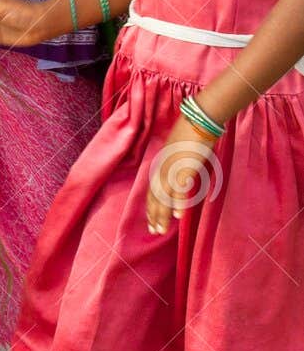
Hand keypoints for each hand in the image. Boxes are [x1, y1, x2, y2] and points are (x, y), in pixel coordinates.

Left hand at [146, 116, 219, 237]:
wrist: (198, 119)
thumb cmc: (192, 132)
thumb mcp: (179, 150)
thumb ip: (177, 163)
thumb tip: (180, 174)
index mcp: (161, 164)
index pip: (152, 190)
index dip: (151, 206)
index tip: (151, 220)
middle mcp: (163, 168)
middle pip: (155, 196)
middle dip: (154, 215)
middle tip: (154, 231)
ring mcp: (173, 169)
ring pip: (164, 196)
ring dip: (163, 215)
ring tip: (162, 230)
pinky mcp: (185, 168)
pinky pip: (180, 189)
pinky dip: (179, 203)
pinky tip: (179, 216)